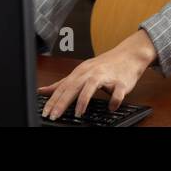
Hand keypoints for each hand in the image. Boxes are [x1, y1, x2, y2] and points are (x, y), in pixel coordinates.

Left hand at [37, 29, 157, 119]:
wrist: (129, 55)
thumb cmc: (104, 66)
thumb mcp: (81, 73)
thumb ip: (63, 83)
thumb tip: (42, 90)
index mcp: (80, 72)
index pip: (63, 87)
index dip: (53, 100)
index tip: (45, 112)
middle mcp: (91, 73)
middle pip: (74, 86)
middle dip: (62, 102)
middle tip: (54, 115)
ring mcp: (106, 76)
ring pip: (91, 86)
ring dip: (84, 100)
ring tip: (78, 113)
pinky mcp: (121, 82)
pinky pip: (117, 92)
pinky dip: (114, 100)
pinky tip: (111, 107)